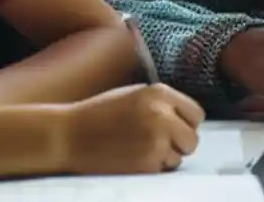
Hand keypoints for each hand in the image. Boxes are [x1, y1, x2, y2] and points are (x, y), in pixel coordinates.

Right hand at [57, 83, 204, 174]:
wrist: (67, 136)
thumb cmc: (99, 114)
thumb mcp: (135, 95)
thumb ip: (163, 103)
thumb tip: (188, 119)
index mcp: (160, 93)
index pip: (196, 114)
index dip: (186, 124)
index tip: (174, 129)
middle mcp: (163, 115)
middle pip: (192, 139)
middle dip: (178, 144)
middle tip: (157, 145)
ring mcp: (156, 140)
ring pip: (178, 158)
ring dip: (164, 158)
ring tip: (138, 150)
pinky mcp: (147, 164)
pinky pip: (161, 170)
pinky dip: (150, 169)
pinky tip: (131, 159)